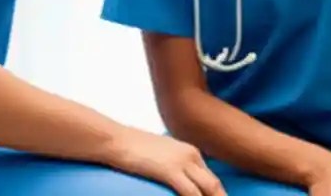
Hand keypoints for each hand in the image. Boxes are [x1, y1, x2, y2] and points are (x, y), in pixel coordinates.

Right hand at [104, 128, 224, 195]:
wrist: (115, 139)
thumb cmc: (131, 149)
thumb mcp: (159, 156)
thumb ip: (172, 167)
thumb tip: (175, 180)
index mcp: (190, 152)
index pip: (211, 179)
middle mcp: (191, 155)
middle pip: (215, 186)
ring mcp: (181, 162)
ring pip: (209, 190)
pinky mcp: (170, 170)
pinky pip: (191, 193)